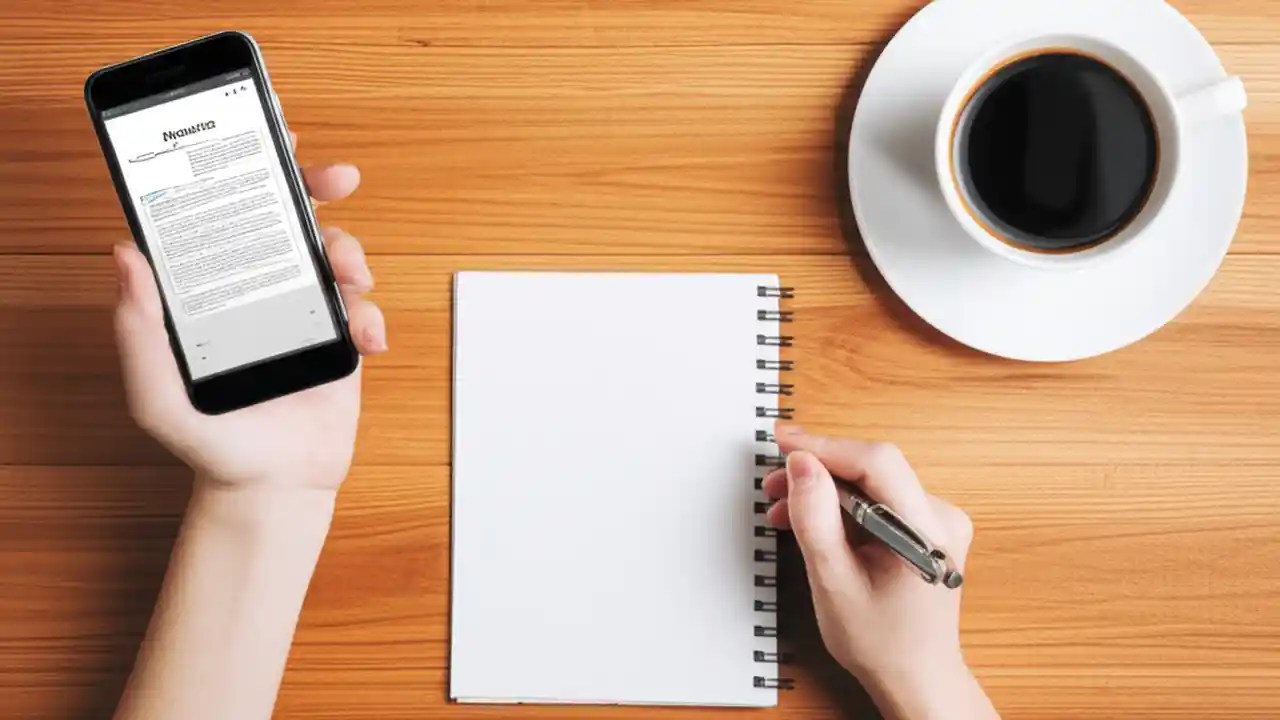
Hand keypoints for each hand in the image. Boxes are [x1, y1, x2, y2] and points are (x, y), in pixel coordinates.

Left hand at [112, 152, 385, 490]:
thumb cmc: (209, 443)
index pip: (222, 215)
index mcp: (211, 290)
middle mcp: (257, 289)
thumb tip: (124, 255)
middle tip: (338, 177)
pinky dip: (371, 315)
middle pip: (288, 217)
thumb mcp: (156, 393)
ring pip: (333, 252)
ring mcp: (302, 309)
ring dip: (350, 252)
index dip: (243, 171)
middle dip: (315, 186)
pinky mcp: (340, 336)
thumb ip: (138, 331)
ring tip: (352, 278)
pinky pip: (364, 306)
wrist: (273, 487)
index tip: (266, 140)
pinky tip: (366, 340)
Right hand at [763, 425, 996, 719]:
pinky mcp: (924, 526)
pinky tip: (812, 519)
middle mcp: (941, 519)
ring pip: (871, 482)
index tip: (783, 441)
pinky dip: (841, 505)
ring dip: (825, 489)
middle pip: (873, 469)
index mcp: (927, 533)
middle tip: (773, 483)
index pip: (877, 464)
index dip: (826, 447)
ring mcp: (936, 521)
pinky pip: (878, 498)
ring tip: (783, 507)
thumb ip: (816, 521)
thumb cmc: (881, 643)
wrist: (915, 676)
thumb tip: (802, 464)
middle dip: (819, 471)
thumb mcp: (834, 585)